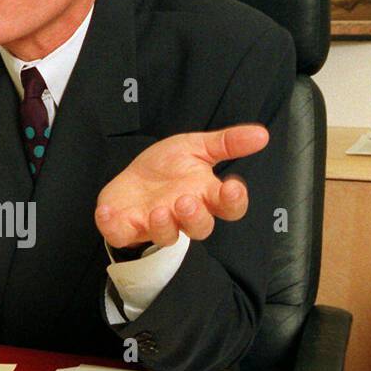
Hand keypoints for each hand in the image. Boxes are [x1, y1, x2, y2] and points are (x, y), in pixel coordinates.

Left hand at [95, 124, 268, 249]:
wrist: (131, 179)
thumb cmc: (168, 167)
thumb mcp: (196, 147)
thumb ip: (227, 143)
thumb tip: (262, 134)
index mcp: (205, 195)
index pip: (229, 207)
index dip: (234, 201)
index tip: (232, 187)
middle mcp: (183, 215)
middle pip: (200, 227)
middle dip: (195, 217)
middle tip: (187, 201)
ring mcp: (155, 224)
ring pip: (166, 236)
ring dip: (164, 226)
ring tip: (160, 210)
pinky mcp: (126, 229)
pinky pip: (120, 235)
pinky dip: (113, 226)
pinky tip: (108, 213)